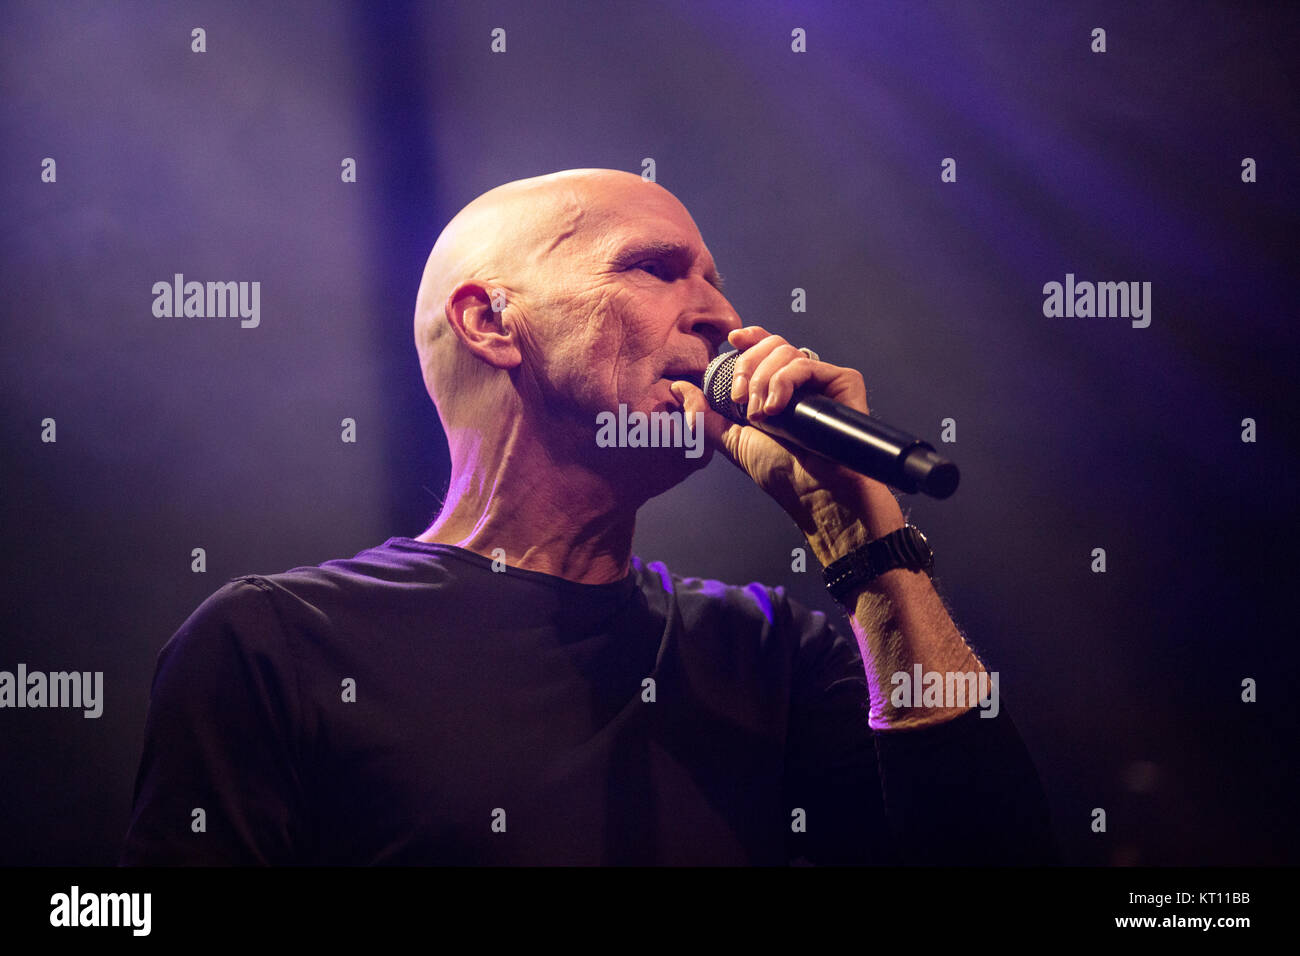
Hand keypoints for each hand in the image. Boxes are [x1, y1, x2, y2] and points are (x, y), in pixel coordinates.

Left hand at [670, 326, 903, 550]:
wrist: (811, 491)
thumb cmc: (779, 471)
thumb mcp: (731, 439)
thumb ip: (704, 414)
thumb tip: (679, 388)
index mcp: (778, 388)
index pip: (767, 346)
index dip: (751, 337)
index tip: (733, 340)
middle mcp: (802, 381)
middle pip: (773, 344)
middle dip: (748, 367)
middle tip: (740, 399)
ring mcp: (823, 381)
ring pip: (787, 351)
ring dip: (763, 380)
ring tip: (761, 414)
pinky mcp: (844, 382)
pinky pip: (807, 364)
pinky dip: (785, 381)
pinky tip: (777, 408)